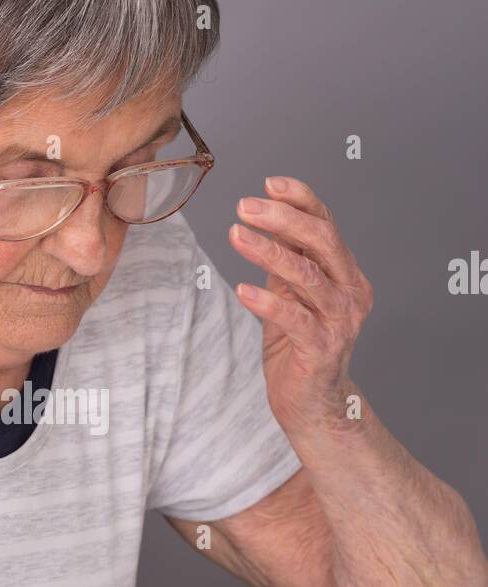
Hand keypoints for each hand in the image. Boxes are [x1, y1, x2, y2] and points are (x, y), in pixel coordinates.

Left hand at [229, 176, 373, 434]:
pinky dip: (266, 302)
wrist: (312, 403)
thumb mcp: (291, 293)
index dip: (301, 199)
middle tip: (245, 207)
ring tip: (236, 235)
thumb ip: (286, 258)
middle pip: (322, 241)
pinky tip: (241, 289)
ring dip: (268, 252)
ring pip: (306, 275)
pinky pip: (294, 319)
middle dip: (282, 218)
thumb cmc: (298, 345)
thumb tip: (266, 215)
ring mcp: (339, 321)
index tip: (269, 184)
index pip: (327, 224)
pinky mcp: (321, 349)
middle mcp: (350, 292)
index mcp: (345, 273)